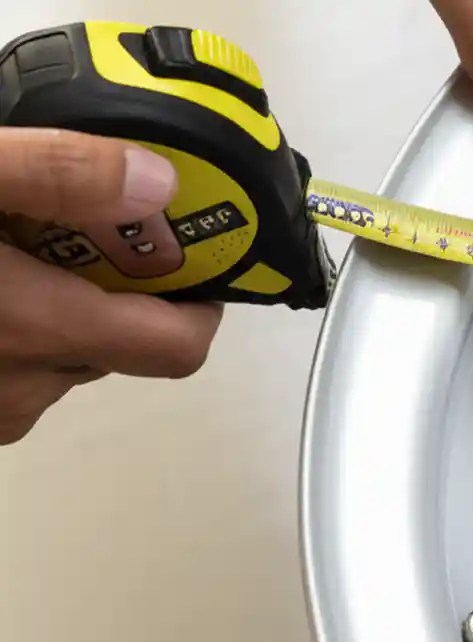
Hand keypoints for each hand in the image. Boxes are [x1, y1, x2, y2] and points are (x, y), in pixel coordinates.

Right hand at [0, 128, 221, 443]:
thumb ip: (57, 176)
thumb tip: (155, 183)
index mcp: (38, 330)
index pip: (180, 346)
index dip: (203, 302)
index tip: (193, 253)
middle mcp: (23, 386)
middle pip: (128, 341)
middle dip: (123, 286)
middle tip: (89, 224)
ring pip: (70, 352)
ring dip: (65, 304)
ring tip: (23, 242)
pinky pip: (20, 364)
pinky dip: (20, 323)